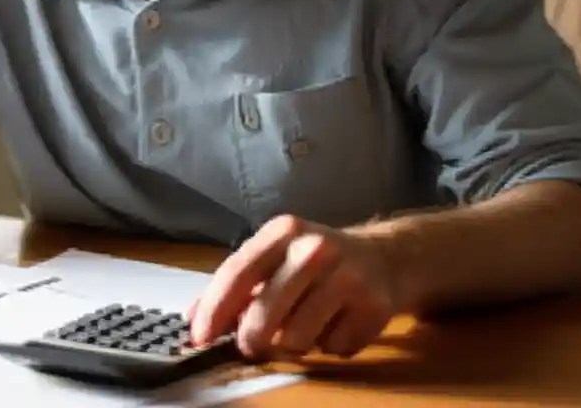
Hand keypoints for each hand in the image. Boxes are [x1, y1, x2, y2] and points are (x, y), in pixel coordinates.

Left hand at [188, 215, 401, 359]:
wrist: (387, 256)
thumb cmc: (317, 261)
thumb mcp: (276, 256)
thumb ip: (237, 284)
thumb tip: (194, 319)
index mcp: (283, 232)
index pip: (238, 272)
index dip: (214, 309)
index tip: (199, 337)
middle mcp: (316, 249)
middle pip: (266, 313)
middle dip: (251, 338)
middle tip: (251, 344)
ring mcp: (349, 277)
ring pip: (298, 339)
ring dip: (294, 343)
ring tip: (306, 323)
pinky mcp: (375, 306)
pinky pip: (333, 349)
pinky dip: (330, 345)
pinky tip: (338, 323)